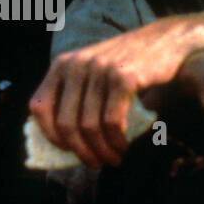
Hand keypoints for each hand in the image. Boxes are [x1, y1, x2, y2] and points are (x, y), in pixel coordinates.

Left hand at [28, 22, 189, 168]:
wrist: (166, 40)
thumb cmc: (127, 64)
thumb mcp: (93, 71)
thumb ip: (76, 95)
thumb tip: (65, 141)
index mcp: (63, 64)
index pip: (38, 106)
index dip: (49, 134)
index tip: (66, 150)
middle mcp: (77, 64)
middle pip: (65, 123)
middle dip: (79, 151)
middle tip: (95, 163)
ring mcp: (100, 69)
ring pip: (89, 127)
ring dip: (101, 151)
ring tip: (113, 159)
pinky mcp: (124, 77)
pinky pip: (112, 122)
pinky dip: (116, 142)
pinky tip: (123, 147)